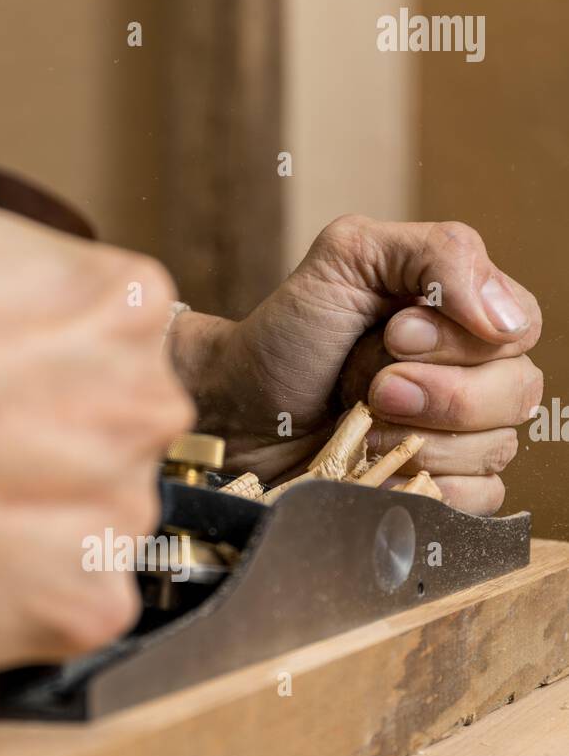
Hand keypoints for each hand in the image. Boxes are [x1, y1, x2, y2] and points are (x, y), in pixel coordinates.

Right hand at [0, 169, 191, 677]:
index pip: (123, 345)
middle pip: (121, 436)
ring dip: (46, 524)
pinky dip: (34, 598)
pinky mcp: (93, 603)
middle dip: (60, 447)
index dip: (53, 369)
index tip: (3, 391)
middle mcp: (147, 405)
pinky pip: (84, 604)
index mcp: (126, 304)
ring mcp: (126, 510)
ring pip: (103, 523)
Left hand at [170, 216, 541, 512]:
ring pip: (494, 449)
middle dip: (435, 394)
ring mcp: (460, 440)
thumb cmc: (289, 335)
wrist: (236, 410)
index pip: (519, 330)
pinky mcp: (438, 492)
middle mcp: (474, 377)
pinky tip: (378, 467)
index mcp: (465, 316)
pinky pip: (475, 501)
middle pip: (517, 394)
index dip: (459, 341)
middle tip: (370, 389)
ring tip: (360, 425)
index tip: (392, 335)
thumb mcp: (349, 257)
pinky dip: (423, 486)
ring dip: (416, 440)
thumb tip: (504, 316)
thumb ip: (437, 254)